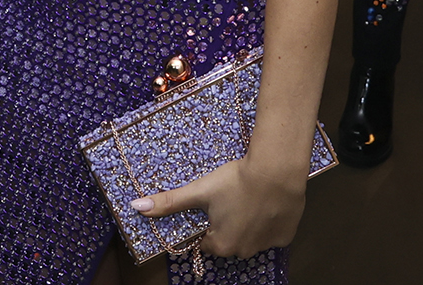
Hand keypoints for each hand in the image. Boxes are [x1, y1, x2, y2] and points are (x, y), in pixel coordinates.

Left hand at [132, 157, 306, 258]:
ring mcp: (266, 245)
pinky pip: (271, 232)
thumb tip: (136, 207)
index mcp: (220, 245)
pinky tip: (266, 202)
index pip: (204, 240)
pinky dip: (268, 221)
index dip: (205, 222)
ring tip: (248, 197)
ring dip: (247, 223)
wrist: (277, 171)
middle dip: (226, 223)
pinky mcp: (285, 237)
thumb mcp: (199, 190)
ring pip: (250, 236)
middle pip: (227, 239)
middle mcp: (243, 251)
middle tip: (229, 198)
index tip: (210, 205)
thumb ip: (169, 202)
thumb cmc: (235, 181)